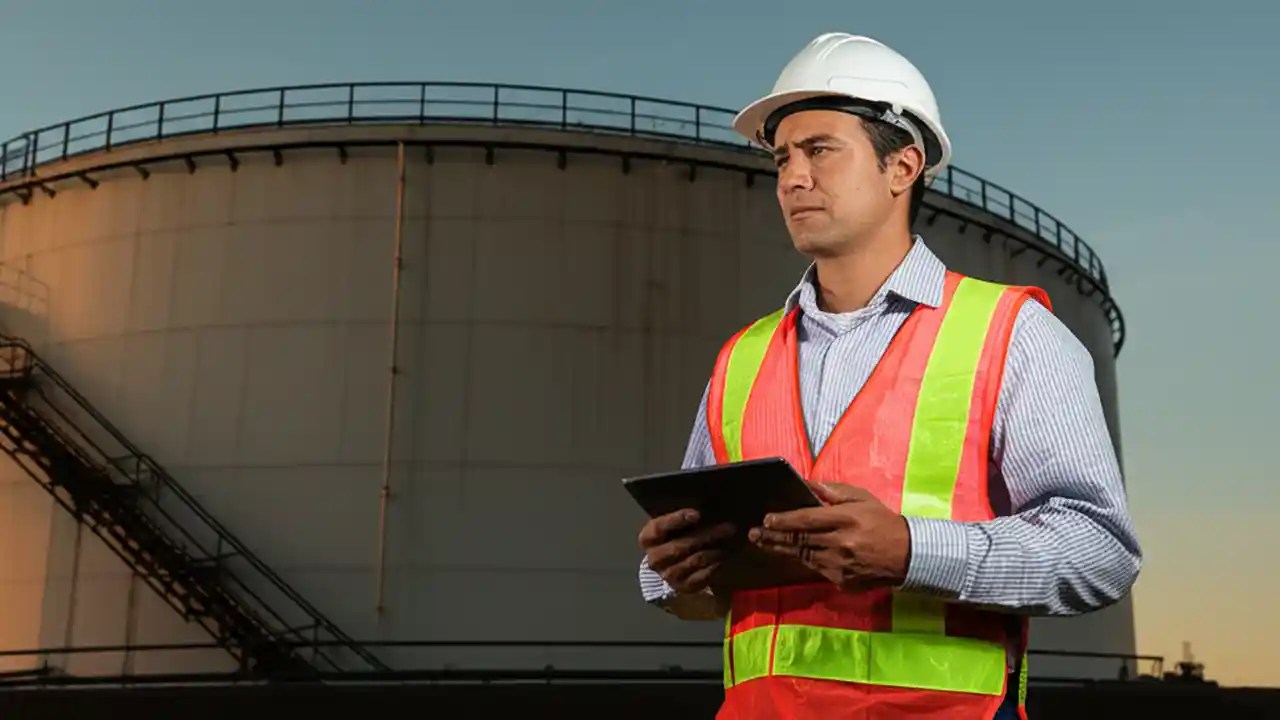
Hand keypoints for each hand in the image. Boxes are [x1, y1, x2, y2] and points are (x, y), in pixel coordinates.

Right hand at [639, 509, 736, 594]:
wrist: (674, 562)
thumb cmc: (676, 534)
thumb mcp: (673, 523)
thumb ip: (682, 516)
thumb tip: (703, 507)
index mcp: (647, 539)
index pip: (659, 528)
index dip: (677, 520)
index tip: (697, 514)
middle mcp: (654, 560)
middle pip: (680, 546)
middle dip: (707, 535)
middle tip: (729, 527)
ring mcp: (668, 575)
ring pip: (694, 561)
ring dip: (715, 550)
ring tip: (731, 540)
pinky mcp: (684, 587)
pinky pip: (703, 576)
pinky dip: (716, 564)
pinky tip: (726, 555)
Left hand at [747, 482, 909, 590]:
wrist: (909, 555)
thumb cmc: (883, 522)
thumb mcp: (862, 498)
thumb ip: (833, 491)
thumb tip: (807, 483)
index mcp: (847, 519)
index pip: (807, 520)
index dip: (785, 521)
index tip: (767, 519)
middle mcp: (841, 543)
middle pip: (800, 540)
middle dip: (774, 536)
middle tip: (754, 533)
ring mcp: (841, 565)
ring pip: (804, 556)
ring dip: (783, 549)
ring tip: (763, 542)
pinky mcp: (843, 580)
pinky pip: (817, 569)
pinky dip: (804, 559)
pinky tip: (791, 553)